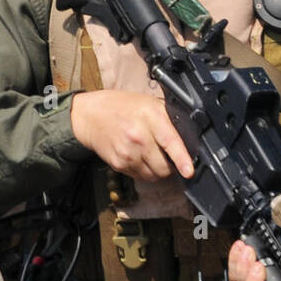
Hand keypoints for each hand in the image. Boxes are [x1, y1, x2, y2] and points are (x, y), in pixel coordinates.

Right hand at [70, 90, 194, 181]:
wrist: (90, 116)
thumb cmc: (122, 107)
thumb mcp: (150, 103)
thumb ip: (169, 119)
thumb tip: (189, 139)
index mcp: (150, 116)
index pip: (169, 141)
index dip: (181, 158)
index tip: (189, 171)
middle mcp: (138, 135)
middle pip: (164, 166)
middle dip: (172, 166)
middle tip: (170, 158)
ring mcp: (127, 152)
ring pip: (154, 175)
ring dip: (159, 171)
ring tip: (153, 155)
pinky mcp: (118, 164)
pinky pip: (140, 176)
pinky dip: (145, 171)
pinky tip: (140, 157)